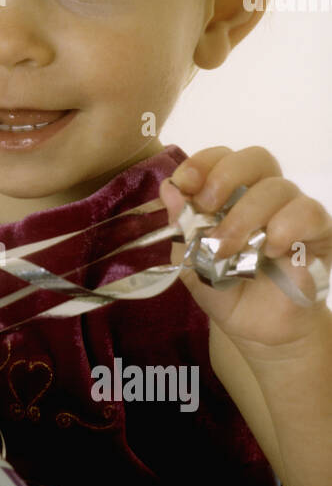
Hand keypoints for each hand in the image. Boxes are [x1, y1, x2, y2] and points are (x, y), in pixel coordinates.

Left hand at [159, 146, 331, 353]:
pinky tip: (270, 251)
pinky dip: (285, 228)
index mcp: (231, 193)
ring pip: (277, 187)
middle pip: (255, 158)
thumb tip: (169, 189)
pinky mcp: (318, 231)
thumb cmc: (222, 287)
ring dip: (245, 217)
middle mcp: (263, 194)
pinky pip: (307, 212)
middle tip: (207, 208)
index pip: (222, 158)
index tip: (185, 183)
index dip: (202, 163)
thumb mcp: (190, 260)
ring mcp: (293, 209)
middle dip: (225, 177)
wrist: (255, 327)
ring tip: (227, 250)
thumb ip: (181, 226)